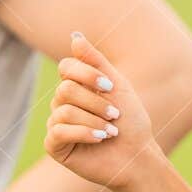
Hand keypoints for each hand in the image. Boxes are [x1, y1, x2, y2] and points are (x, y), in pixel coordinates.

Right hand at [45, 32, 155, 190]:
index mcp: (76, 86)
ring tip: (112, 131)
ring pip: (63, 111)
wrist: (137, 156)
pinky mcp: (54, 145)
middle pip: (65, 89)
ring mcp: (57, 124)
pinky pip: (58, 131)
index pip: (66, 67)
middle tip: (115, 114)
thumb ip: (95, 62)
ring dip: (93, 120)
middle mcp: (63, 103)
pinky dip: (83, 133)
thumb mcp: (117, 86)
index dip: (86, 73)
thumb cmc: (130, 121)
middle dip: (95, 101)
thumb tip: (74, 35)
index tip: (110, 86)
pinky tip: (100, 138)